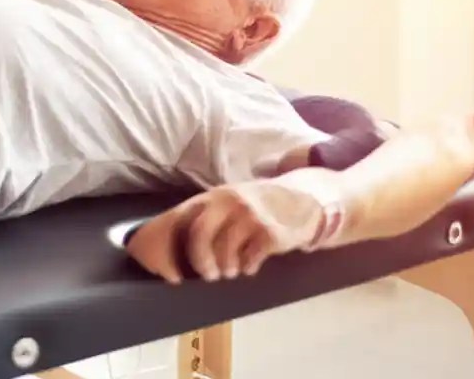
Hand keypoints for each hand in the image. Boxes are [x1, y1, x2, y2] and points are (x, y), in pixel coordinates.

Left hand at [125, 178, 326, 283]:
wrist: (303, 201)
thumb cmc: (257, 208)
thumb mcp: (229, 203)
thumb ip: (206, 218)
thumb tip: (175, 250)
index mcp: (212, 197)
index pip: (181, 220)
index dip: (170, 249)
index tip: (170, 273)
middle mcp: (228, 202)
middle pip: (199, 234)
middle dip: (199, 261)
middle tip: (207, 276)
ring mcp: (250, 215)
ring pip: (225, 249)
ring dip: (226, 267)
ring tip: (231, 271)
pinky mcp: (269, 232)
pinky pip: (250, 258)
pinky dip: (247, 267)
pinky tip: (250, 267)